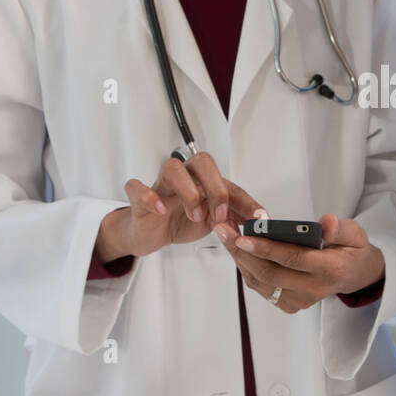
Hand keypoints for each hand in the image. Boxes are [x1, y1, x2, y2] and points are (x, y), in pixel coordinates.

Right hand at [112, 153, 264, 258]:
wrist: (150, 233)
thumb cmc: (180, 221)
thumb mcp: (213, 222)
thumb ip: (233, 219)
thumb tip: (258, 222)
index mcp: (203, 182)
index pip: (229, 183)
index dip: (246, 201)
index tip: (258, 217)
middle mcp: (184, 178)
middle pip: (201, 161)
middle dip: (216, 187)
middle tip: (219, 214)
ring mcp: (160, 186)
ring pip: (172, 168)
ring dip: (188, 192)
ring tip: (194, 216)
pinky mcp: (139, 198)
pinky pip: (137, 187)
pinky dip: (150, 196)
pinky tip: (161, 210)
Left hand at [212, 213, 383, 313]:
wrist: (355, 275)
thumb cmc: (352, 250)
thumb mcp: (354, 234)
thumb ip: (339, 228)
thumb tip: (326, 222)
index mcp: (330, 269)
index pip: (293, 259)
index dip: (266, 249)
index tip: (243, 236)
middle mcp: (314, 289)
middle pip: (270, 274)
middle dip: (242, 252)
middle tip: (224, 230)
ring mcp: (301, 300)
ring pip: (262, 284)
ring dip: (240, 261)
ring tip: (226, 237)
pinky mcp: (291, 305)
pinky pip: (263, 289)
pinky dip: (247, 271)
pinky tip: (239, 252)